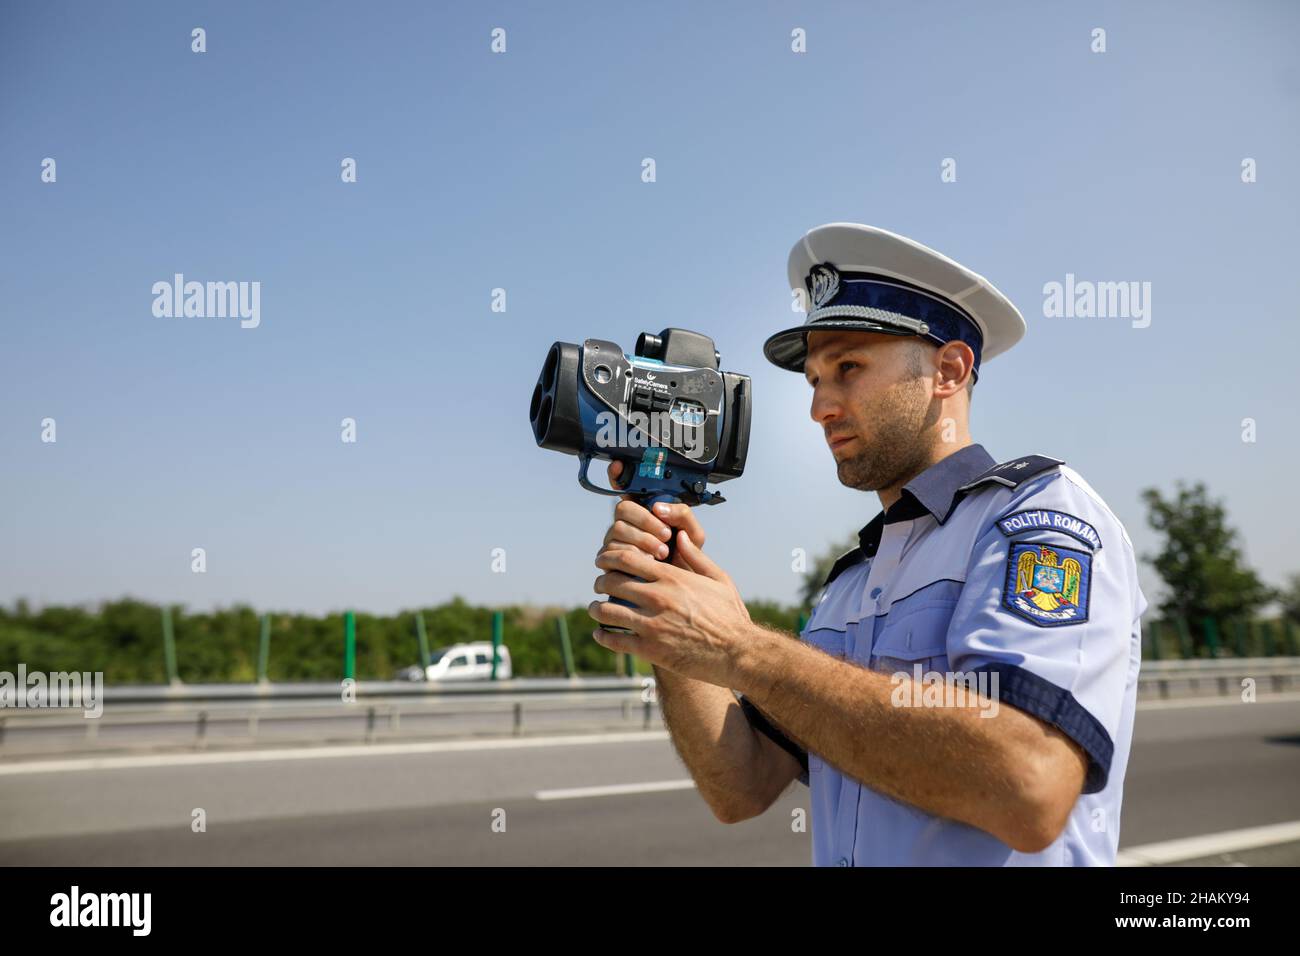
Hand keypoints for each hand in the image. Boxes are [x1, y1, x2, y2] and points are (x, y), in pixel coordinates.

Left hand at [590, 530, 752, 686]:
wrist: (738, 653)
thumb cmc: (730, 615)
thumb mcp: (719, 579)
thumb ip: (696, 556)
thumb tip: (681, 536)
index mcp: (672, 578)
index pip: (628, 559)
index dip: (610, 558)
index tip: (604, 561)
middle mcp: (658, 598)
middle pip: (612, 582)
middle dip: (600, 582)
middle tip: (598, 585)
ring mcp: (652, 625)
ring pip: (608, 611)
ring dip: (596, 609)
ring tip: (595, 609)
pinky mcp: (650, 650)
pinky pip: (615, 640)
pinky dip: (603, 636)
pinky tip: (601, 633)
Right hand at [600, 460, 706, 569]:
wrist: (681, 588)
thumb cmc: (686, 559)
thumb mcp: (693, 534)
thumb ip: (683, 514)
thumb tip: (658, 507)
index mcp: (647, 511)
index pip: (627, 488)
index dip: (619, 475)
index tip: (618, 466)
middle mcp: (628, 523)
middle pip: (622, 508)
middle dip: (645, 521)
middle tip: (665, 535)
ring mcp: (617, 540)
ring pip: (617, 529)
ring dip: (643, 540)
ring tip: (662, 552)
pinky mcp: (610, 559)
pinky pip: (613, 550)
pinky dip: (634, 555)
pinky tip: (649, 562)